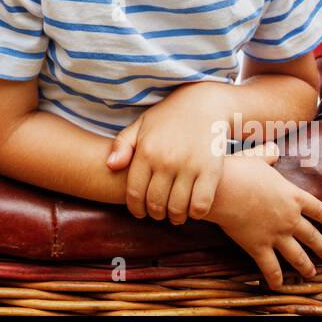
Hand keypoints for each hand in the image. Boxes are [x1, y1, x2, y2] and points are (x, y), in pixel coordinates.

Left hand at [106, 88, 233, 223]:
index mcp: (146, 151)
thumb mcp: (141, 125)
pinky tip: (192, 209)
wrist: (204, 103)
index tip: (140, 212)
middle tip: (158, 214)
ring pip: (177, 208)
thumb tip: (110, 166)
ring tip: (175, 215)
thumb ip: (122, 145)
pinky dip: (195, 213)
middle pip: (155, 203)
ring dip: (175, 217)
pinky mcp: (211, 170)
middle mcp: (166, 160)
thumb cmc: (168, 117)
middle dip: (155, 214)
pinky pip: (201, 204)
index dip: (136, 208)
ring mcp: (190, 166)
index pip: (134, 193)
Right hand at [206, 147, 321, 289]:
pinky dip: (276, 278)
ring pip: (297, 255)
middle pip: (312, 235)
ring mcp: (276, 235)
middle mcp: (290, 218)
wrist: (223, 189)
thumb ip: (268, 154)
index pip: (318, 209)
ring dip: (306, 266)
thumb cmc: (239, 170)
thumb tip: (274, 148)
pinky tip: (279, 285)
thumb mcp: (257, 158)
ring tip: (312, 273)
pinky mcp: (259, 247)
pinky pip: (271, 267)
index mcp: (293, 196)